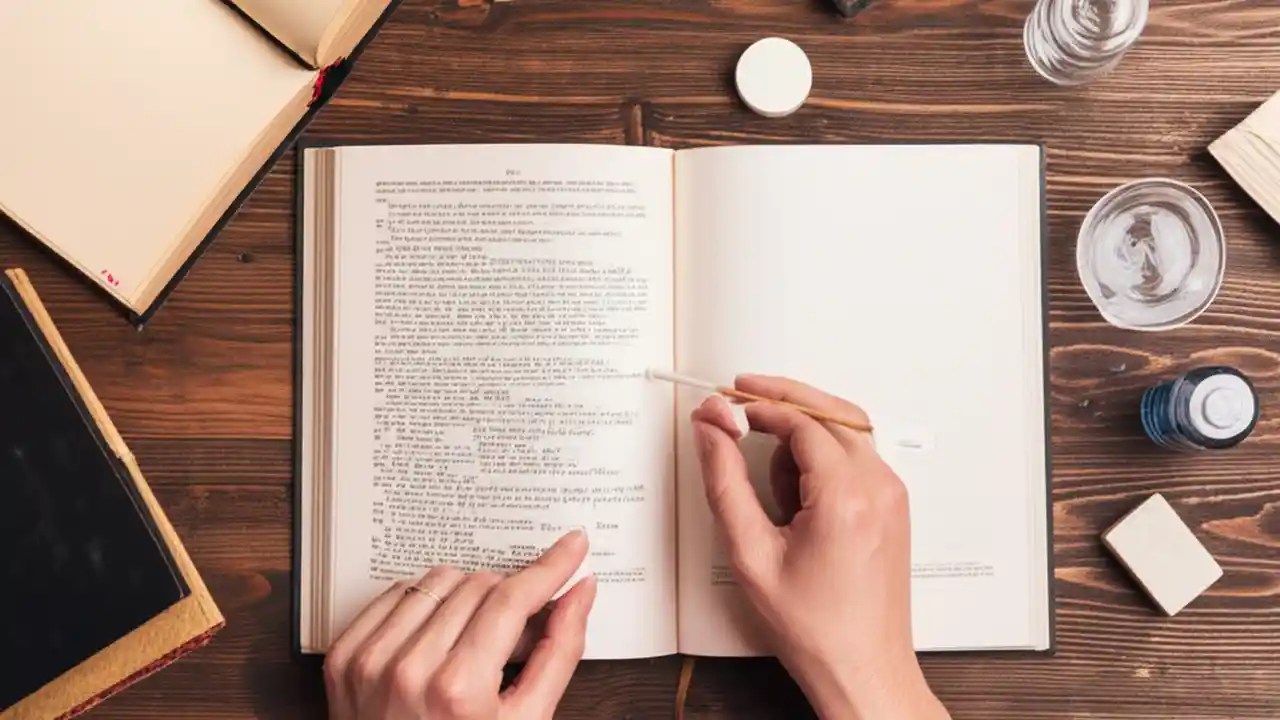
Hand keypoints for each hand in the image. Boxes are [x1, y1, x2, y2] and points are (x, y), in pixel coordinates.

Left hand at [324, 530, 595, 719]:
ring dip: (468, 595)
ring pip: (437, 581)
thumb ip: (560, 653)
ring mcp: (370, 661)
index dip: (549, 567)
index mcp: (458, 689)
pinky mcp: (344, 657)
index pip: (512, 599)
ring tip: (477, 635)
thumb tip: (580, 593)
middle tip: (524, 624)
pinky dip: (424, 602)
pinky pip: (396, 593)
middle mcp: (408, 669)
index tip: (571, 547)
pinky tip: (439, 632)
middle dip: (512, 595)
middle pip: (479, 585)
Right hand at [690, 375, 947, 719]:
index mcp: (846, 498)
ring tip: (768, 478)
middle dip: (782, 400)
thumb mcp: (752, 554)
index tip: (724, 409)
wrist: (863, 667)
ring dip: (803, 430)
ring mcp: (892, 494)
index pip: (800, 423)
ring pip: (845, 430)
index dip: (757, 408)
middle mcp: (879, 487)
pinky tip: (793, 492)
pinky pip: (856, 455)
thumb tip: (712, 432)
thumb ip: (726, 483)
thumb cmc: (814, 626)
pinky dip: (822, 454)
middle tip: (738, 397)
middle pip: (830, 412)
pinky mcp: (893, 505)